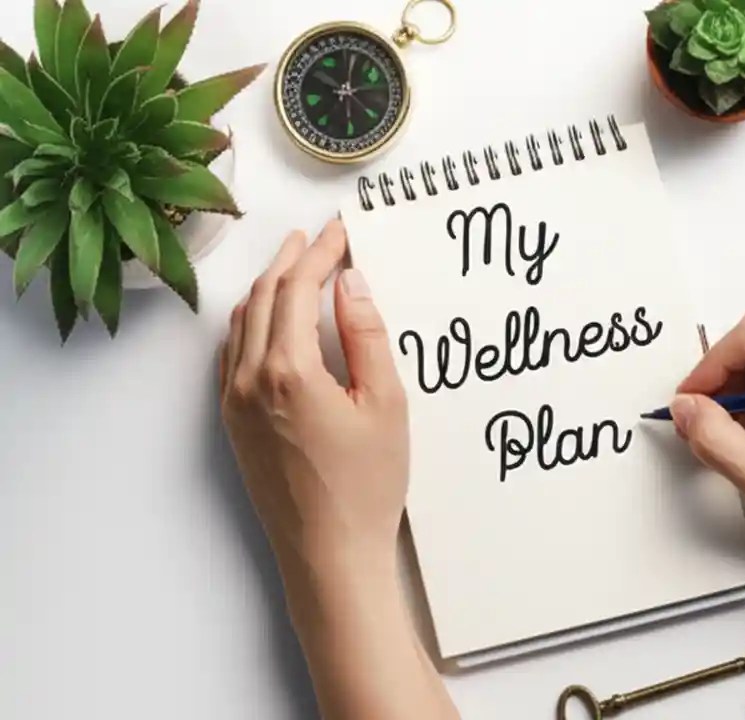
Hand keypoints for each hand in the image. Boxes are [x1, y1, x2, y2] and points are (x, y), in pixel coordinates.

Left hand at [220, 220, 407, 566]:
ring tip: (293, 268)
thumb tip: (352, 284)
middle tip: (316, 239)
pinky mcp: (233, 424)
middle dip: (289, 261)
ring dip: (267, 289)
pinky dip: (250, 324)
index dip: (320, 254)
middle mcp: (250, 381)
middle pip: (262, 299)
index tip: (340, 233)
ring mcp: (235, 403)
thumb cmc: (365, 486)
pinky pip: (232, 356)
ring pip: (241, 324)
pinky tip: (269, 321)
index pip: (297, 290)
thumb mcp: (385, 403)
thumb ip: (366, 335)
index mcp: (288, 371)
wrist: (329, 552)